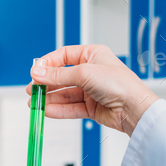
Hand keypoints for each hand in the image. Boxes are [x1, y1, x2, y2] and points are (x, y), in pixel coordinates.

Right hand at [26, 44, 158, 135]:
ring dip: (50, 98)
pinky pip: (71, 107)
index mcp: (92, 55)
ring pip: (65, 94)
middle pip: (62, 77)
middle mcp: (91, 72)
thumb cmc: (119, 84)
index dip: (48, 64)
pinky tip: (47, 110)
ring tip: (35, 103)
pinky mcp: (91, 107)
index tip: (35, 72)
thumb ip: (58, 76)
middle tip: (32, 90)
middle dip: (46, 84)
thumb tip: (37, 73)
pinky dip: (59, 109)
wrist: (134, 108)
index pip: (64, 56)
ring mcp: (91, 90)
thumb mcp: (84, 74)